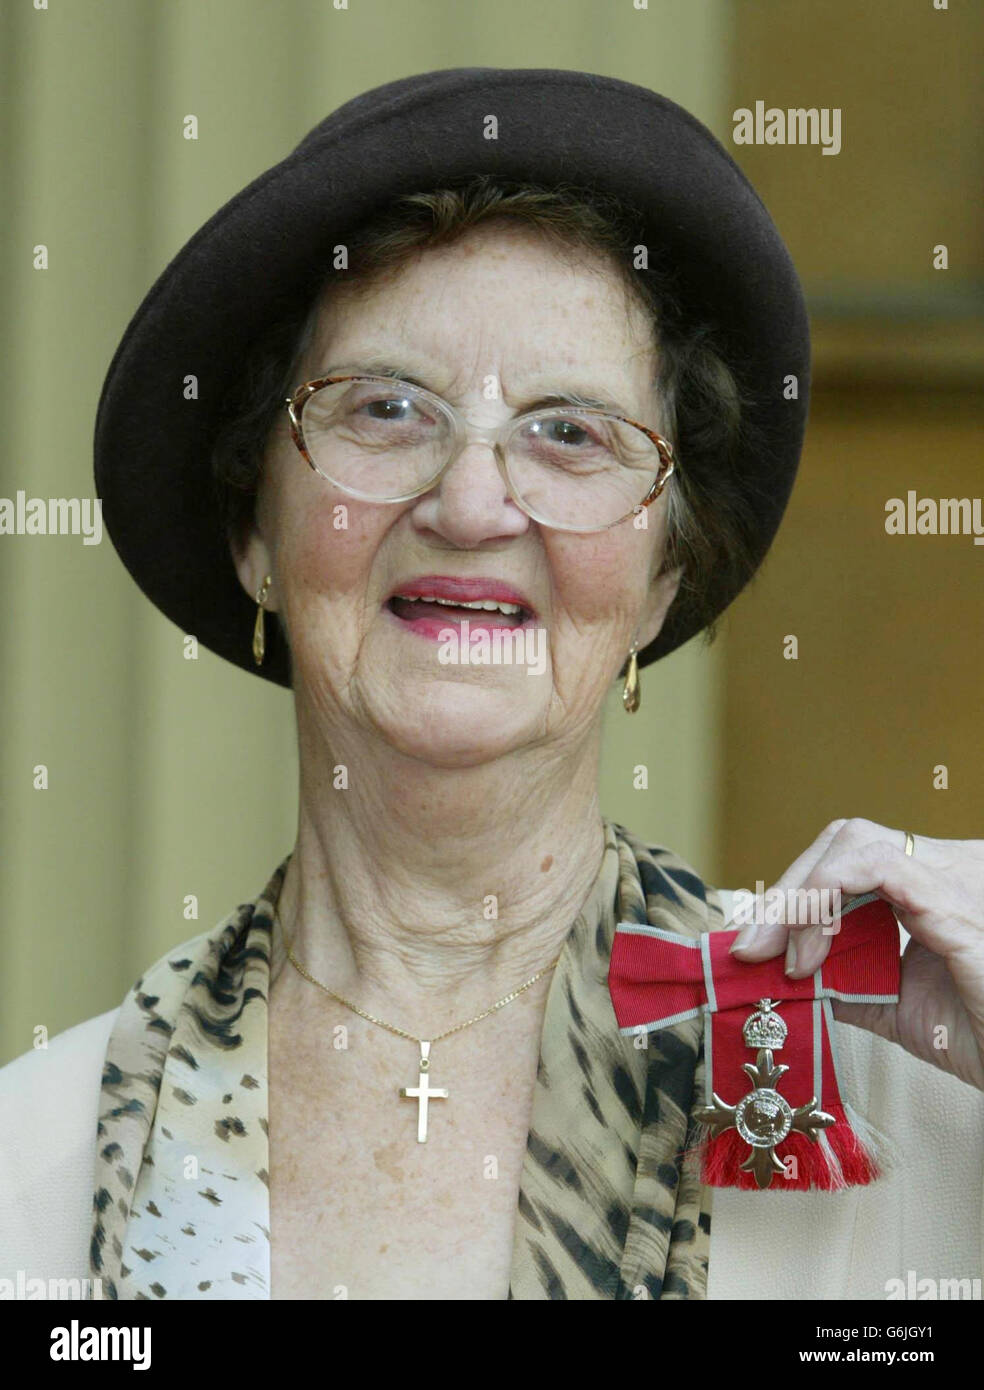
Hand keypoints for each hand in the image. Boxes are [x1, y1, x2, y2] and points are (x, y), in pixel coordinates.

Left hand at [728, 818, 983, 1090]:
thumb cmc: (978, 1036)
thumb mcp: (893, 1007)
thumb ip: (842, 983)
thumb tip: (777, 972)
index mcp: (930, 888)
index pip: (848, 856)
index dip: (795, 889)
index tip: (754, 942)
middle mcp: (944, 870)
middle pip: (844, 840)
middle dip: (786, 889)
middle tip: (750, 947)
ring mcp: (952, 880)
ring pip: (855, 843)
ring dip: (801, 895)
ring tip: (782, 955)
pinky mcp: (955, 904)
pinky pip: (881, 867)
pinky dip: (830, 898)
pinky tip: (814, 951)